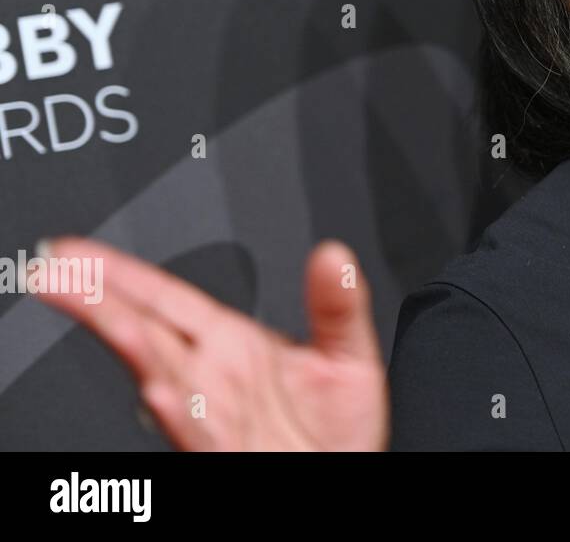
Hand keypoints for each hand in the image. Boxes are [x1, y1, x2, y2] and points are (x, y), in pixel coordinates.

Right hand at [31, 236, 388, 450]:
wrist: (345, 480)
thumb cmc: (336, 433)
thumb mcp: (346, 356)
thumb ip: (338, 304)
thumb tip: (334, 255)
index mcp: (234, 346)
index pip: (168, 301)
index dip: (122, 274)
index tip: (77, 251)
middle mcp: (214, 380)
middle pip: (149, 333)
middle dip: (103, 303)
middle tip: (61, 273)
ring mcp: (214, 419)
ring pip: (165, 378)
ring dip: (136, 350)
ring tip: (111, 319)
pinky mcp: (228, 457)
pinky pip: (201, 433)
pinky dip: (180, 412)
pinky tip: (163, 391)